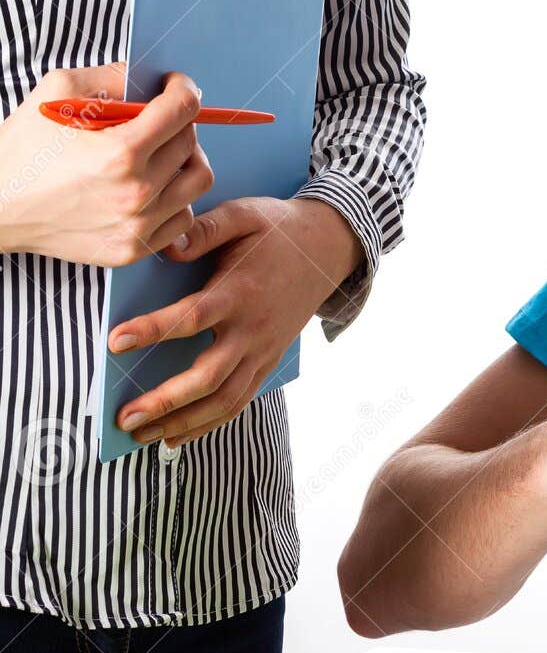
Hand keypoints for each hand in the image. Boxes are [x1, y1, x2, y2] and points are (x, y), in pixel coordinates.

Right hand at [0, 65, 211, 264]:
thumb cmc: (22, 150)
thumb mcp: (55, 92)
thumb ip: (108, 77)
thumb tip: (147, 78)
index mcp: (121, 152)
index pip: (183, 110)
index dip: (184, 89)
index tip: (177, 86)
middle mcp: (136, 192)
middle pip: (190, 144)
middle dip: (178, 123)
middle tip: (157, 120)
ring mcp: (138, 225)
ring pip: (197, 182)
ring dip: (183, 161)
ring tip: (158, 154)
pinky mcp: (133, 248)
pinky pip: (183, 218)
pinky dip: (175, 199)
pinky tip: (150, 187)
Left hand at [109, 196, 362, 445]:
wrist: (326, 248)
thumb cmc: (277, 229)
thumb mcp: (244, 215)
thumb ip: (204, 229)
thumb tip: (163, 248)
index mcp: (242, 291)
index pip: (193, 317)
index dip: (153, 330)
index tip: (114, 342)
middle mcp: (254, 329)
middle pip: (209, 376)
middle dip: (165, 400)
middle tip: (125, 417)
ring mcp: (264, 350)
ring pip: (225, 400)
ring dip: (182, 422)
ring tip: (141, 437)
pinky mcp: (268, 361)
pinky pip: (239, 401)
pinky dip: (208, 423)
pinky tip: (175, 435)